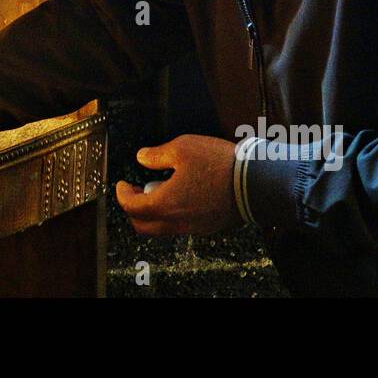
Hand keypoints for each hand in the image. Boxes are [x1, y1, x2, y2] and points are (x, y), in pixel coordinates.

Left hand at [115, 135, 240, 235]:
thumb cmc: (219, 164)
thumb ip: (157, 155)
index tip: (121, 184)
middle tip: (134, 192)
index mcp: (165, 203)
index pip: (131, 207)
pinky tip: (179, 195)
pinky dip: (171, 215)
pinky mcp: (207, 227)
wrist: (256, 182)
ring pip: (161, 229)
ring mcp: (193, 227)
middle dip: (133, 210)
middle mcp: (177, 221)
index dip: (121, 195)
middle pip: (142, 226)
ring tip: (158, 189)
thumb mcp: (182, 148)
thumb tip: (142, 157)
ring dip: (152, 213)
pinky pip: (180, 227)